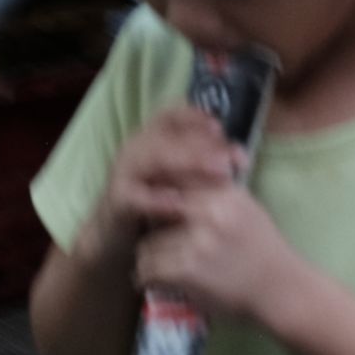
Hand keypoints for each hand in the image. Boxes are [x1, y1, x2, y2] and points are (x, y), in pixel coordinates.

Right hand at [92, 107, 238, 259]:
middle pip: (169, 135)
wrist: (114, 238)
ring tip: (221, 171)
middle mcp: (137, 149)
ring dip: (189, 162)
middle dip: (204, 143)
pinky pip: (135, 196)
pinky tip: (181, 203)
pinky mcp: (116, 200)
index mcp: (152, 139)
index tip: (222, 129)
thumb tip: (240, 155)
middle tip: (231, 157)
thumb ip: (204, 165)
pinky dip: (157, 199)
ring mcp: (124, 173)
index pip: (172, 116)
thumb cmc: (155, 206)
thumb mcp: (180, 180)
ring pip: (155, 158)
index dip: (197, 118)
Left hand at [134, 181, 299, 324]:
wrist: (282, 289)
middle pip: (155, 210)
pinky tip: (156, 281)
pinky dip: (148, 278)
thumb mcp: (247, 209)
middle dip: (152, 228)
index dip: (161, 198)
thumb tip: (180, 180)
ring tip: (157, 266)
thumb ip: (217, 192)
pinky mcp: (188, 269)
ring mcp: (198, 241)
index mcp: (224, 193)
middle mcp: (211, 212)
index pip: (176, 181)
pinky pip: (149, 268)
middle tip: (155, 242)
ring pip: (148, 243)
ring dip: (149, 257)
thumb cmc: (263, 251)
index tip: (161, 215)